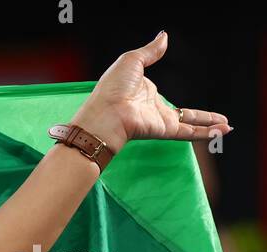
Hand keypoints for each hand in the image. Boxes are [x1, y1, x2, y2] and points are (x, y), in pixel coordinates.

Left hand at [70, 31, 231, 152]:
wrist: (106, 113)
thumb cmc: (113, 88)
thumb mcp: (132, 60)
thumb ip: (151, 51)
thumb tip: (163, 36)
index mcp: (144, 93)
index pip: (160, 95)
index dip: (163, 95)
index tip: (166, 97)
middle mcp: (154, 109)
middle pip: (183, 114)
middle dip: (201, 117)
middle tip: (217, 118)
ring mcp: (160, 121)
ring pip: (191, 125)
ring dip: (210, 126)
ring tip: (227, 127)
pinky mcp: (165, 130)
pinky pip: (190, 132)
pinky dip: (207, 132)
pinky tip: (222, 131)